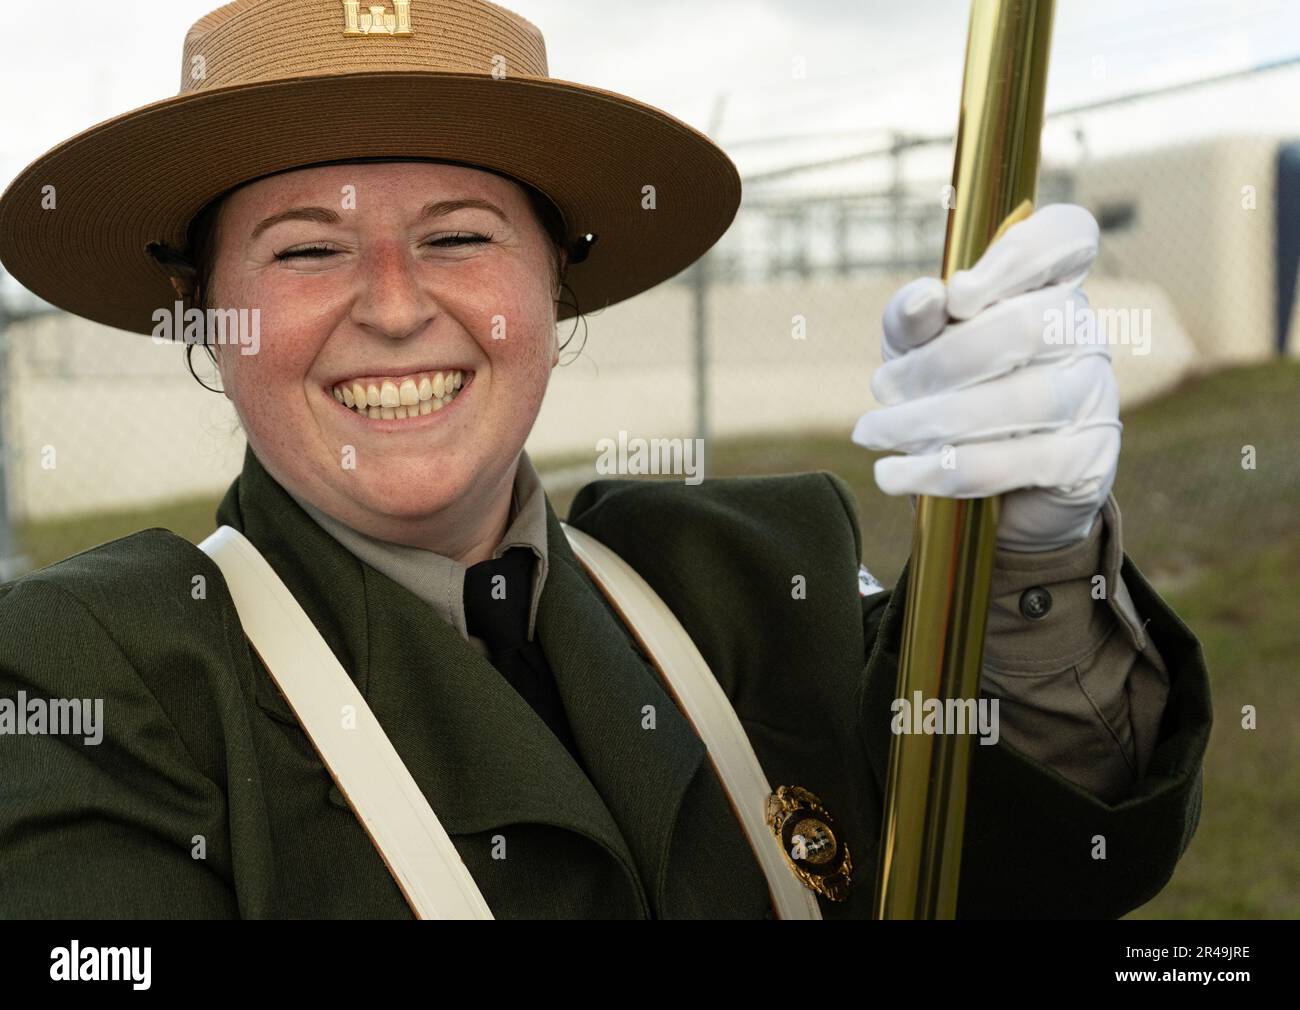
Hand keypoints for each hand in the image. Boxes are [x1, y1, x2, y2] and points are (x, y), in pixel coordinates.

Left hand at [850, 204, 1120, 551]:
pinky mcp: (1089, 460)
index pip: (1067, 237)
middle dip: (938, 361)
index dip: (1021, 255)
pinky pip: (1015, 462)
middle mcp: (1084, 334)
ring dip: (931, 419)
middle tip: (882, 387)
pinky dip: (944, 470)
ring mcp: (1095, 397)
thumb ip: (913, 319)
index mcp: (1047, 287)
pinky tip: (896, 475)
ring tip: (872, 432)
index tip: (959, 296)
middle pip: (1026, 326)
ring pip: (1018, 400)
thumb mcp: (914, 351)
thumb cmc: (948, 396)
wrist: (986, 491)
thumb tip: (926, 299)